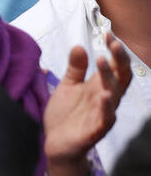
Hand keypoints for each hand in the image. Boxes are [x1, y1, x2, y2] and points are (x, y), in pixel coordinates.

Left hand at [43, 36, 132, 164]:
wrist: (55, 142)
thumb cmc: (66, 113)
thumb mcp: (68, 86)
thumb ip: (75, 68)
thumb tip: (79, 46)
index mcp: (100, 87)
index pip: (113, 66)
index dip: (114, 50)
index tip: (108, 32)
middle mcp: (105, 99)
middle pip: (120, 78)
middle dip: (119, 60)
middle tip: (113, 42)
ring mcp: (102, 114)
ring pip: (114, 95)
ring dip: (109, 78)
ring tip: (103, 60)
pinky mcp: (95, 130)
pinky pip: (105, 119)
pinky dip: (107, 107)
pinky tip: (105, 96)